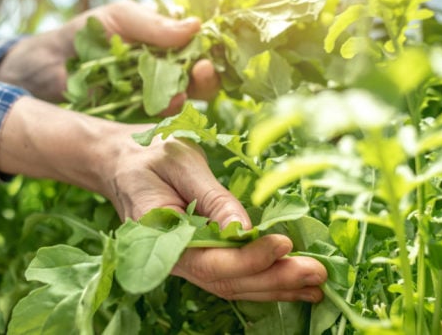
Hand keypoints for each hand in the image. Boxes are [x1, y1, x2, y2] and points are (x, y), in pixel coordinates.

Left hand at [0, 0, 219, 108]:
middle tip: (203, 69)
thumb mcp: (118, 18)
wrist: (44, 67)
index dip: (210, 47)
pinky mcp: (139, 120)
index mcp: (166, 42)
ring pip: (187, 98)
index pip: (199, 46)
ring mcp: (154, 97)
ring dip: (193, 93)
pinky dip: (169, 112)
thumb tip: (195, 26)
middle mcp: (166, 71)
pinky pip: (163, 119)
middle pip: (200, 76)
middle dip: (207, 74)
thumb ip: (152, 23)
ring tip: (187, 86)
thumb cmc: (83, 36)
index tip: (209, 47)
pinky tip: (170, 104)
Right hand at [0, 99, 326, 301]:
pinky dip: (265, 282)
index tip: (284, 243)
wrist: (124, 162)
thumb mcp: (180, 163)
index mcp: (161, 237)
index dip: (249, 258)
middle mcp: (174, 260)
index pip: (210, 261)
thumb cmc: (150, 154)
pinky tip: (294, 285)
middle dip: (274, 279)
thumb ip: (212, 198)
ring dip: (275, 287)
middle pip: (227, 282)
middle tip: (317, 273)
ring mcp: (187, 262)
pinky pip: (233, 278)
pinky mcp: (200, 257)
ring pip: (233, 286)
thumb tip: (246, 229)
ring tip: (316, 285)